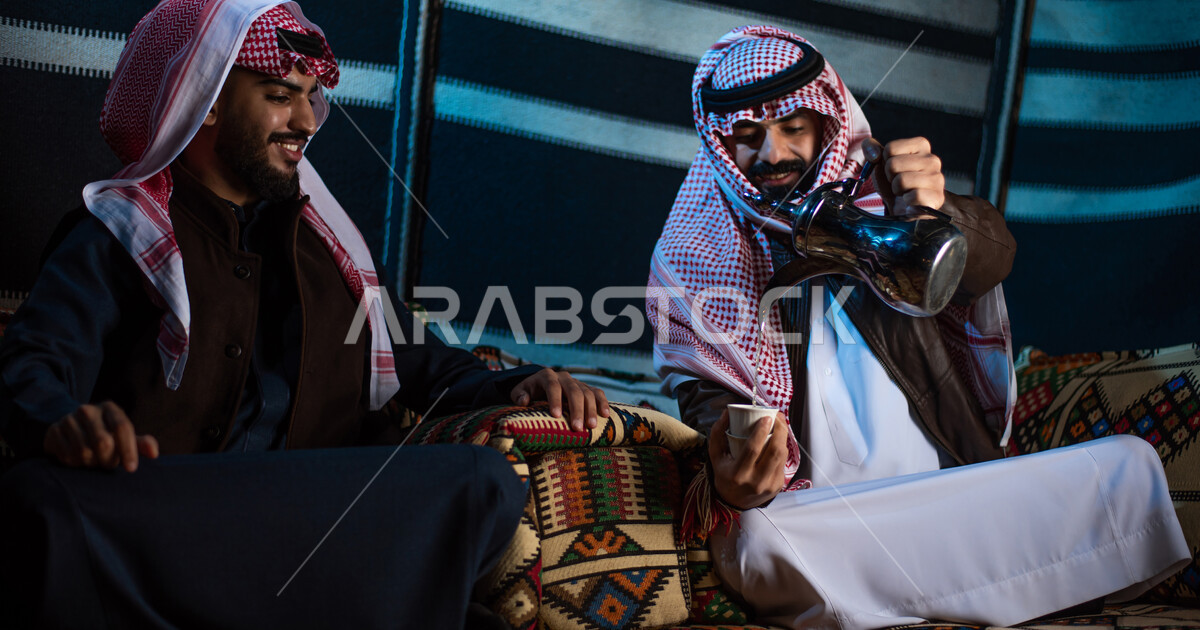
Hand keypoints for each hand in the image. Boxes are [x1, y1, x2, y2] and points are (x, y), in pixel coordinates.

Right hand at [43, 402, 159, 471]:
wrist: (73, 429)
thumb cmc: (106, 435)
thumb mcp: (124, 437)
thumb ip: (140, 444)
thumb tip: (154, 453)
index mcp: (110, 408)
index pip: (122, 428)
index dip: (128, 450)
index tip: (131, 468)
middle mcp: (88, 410)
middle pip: (103, 442)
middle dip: (109, 460)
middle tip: (108, 464)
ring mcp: (68, 419)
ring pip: (84, 452)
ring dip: (91, 464)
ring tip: (93, 460)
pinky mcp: (53, 431)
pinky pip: (67, 457)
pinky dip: (75, 464)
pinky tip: (78, 460)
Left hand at [510, 368, 610, 431]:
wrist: (542, 385)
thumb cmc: (529, 393)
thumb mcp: (519, 392)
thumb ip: (519, 395)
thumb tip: (524, 401)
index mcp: (547, 376)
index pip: (552, 385)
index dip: (555, 399)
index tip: (557, 415)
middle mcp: (564, 377)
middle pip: (573, 391)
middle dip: (576, 409)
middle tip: (577, 428)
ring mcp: (577, 382)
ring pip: (587, 393)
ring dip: (591, 410)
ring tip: (591, 426)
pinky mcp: (586, 388)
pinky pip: (597, 393)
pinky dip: (603, 402)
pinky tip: (605, 415)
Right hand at [709, 409, 787, 509]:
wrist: (733, 502)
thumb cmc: (724, 475)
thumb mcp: (715, 456)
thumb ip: (718, 433)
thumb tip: (727, 413)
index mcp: (738, 474)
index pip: (753, 450)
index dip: (761, 432)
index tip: (766, 417)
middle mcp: (755, 481)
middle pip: (774, 452)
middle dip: (780, 430)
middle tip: (777, 417)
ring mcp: (769, 485)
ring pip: (782, 456)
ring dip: (783, 437)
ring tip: (779, 425)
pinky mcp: (778, 486)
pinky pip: (783, 463)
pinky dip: (781, 449)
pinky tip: (778, 440)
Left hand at [862, 136, 944, 214]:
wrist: (900, 207)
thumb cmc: (892, 182)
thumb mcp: (877, 162)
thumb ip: (870, 148)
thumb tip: (875, 155)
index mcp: (921, 145)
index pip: (890, 148)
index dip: (884, 162)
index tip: (893, 170)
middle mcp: (933, 159)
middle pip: (893, 164)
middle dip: (890, 177)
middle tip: (898, 183)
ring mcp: (937, 178)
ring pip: (901, 180)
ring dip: (897, 189)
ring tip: (904, 191)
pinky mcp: (937, 197)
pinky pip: (913, 195)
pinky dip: (907, 200)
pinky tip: (911, 200)